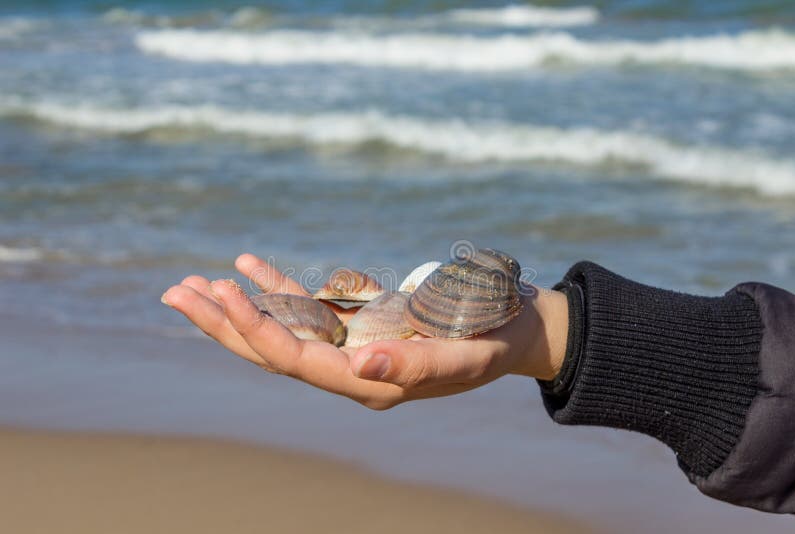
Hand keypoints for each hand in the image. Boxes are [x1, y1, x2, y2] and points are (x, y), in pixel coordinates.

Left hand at [161, 254, 567, 409]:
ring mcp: (352, 346)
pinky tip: (248, 264)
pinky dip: (279, 288)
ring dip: (238, 309)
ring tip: (192, 284)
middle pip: (274, 350)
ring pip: (283, 331)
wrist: (513, 332)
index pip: (298, 361)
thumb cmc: (495, 342)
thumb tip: (360, 369)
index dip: (257, 329)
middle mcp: (352, 369)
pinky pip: (311, 307)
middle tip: (176, 291)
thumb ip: (418, 367)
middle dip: (224, 324)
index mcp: (371, 383)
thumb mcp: (467, 356)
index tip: (221, 292)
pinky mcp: (360, 324)